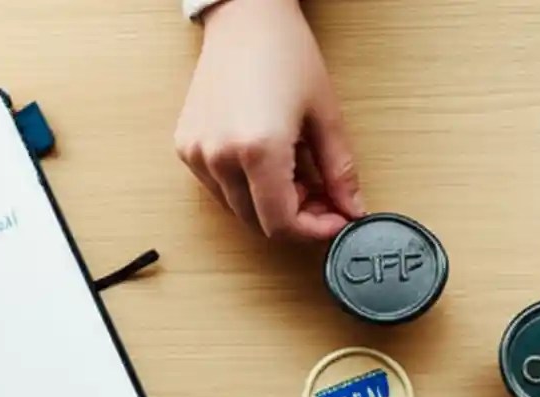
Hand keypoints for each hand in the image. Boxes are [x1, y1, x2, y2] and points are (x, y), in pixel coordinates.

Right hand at [174, 0, 363, 241]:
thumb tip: (352, 209)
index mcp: (258, 149)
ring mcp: (198, 153)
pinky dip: (247, 188)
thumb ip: (340, 171)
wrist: (246, 18)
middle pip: (259, 223)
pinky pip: (219, 188)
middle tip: (323, 197)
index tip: (335, 222)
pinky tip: (268, 162)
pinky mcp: (186, 147)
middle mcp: (220, 156)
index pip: (281, 224)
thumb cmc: (286, 54)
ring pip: (238, 209)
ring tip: (297, 173)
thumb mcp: (325, 115)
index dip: (312, 232)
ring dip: (270, 205)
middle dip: (296, 219)